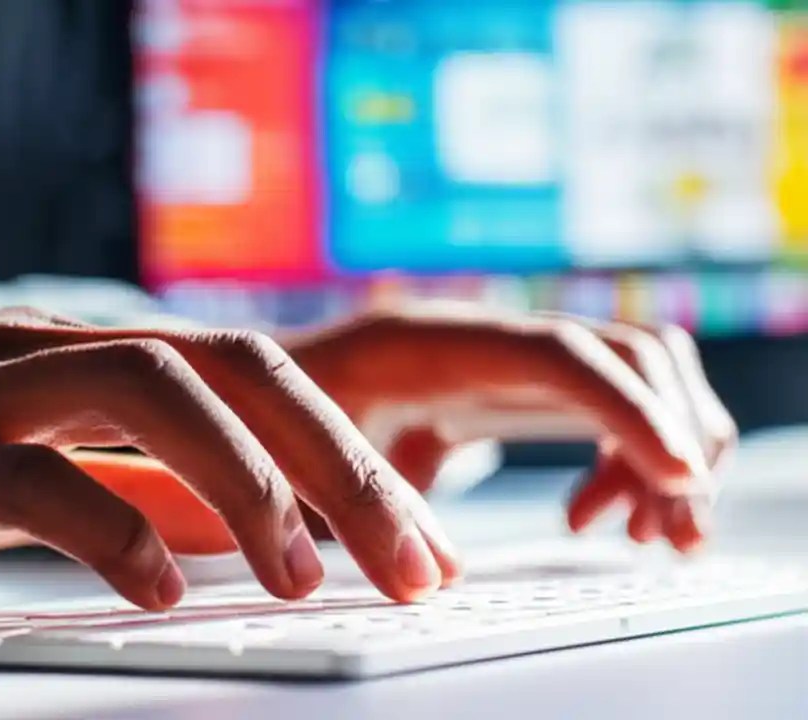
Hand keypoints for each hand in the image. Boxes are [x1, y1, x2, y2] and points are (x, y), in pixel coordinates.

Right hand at [0, 308, 457, 616]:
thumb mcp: (15, 477)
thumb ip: (116, 486)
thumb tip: (226, 530)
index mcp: (73, 357)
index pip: (248, 377)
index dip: (348, 453)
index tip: (419, 543)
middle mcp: (37, 350)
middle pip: (228, 369)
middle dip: (338, 465)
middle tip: (413, 565)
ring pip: (144, 389)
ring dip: (244, 483)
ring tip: (304, 580)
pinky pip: (25, 476)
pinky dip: (105, 530)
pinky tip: (157, 595)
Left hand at [285, 304, 732, 551]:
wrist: (239, 383)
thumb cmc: (255, 412)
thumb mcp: (293, 450)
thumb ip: (358, 497)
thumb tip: (437, 573)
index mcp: (426, 342)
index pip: (554, 352)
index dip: (626, 407)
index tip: (680, 473)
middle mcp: (480, 337)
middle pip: (625, 351)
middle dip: (674, 433)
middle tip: (668, 528)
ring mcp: (502, 359)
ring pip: (632, 376)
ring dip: (665, 450)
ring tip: (646, 534)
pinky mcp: (509, 390)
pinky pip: (605, 406)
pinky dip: (631, 459)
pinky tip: (594, 515)